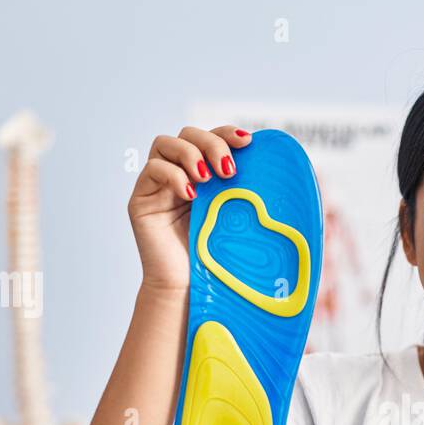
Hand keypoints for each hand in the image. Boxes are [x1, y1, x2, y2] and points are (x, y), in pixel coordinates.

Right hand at [127, 125, 252, 291]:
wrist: (191, 291)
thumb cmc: (218, 261)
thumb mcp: (239, 221)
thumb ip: (249, 196)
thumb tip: (282, 178)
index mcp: (206, 176)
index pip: (213, 138)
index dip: (227, 133)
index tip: (248, 142)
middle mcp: (180, 175)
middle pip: (189, 134)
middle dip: (211, 143)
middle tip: (228, 170)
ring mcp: (158, 186)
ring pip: (166, 143)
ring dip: (190, 154)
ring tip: (206, 179)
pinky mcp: (141, 200)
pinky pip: (152, 170)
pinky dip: (172, 175)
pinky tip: (190, 195)